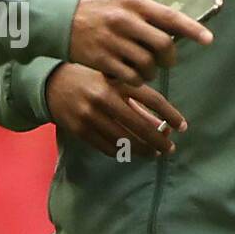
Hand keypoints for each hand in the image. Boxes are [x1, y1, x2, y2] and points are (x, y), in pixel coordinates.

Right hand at [46, 63, 185, 157]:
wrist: (52, 84)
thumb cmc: (90, 80)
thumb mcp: (114, 82)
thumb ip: (136, 102)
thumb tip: (162, 126)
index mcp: (117, 81)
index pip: (152, 100)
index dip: (170, 115)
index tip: (182, 127)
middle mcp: (104, 98)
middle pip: (140, 126)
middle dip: (159, 140)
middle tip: (170, 148)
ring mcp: (90, 116)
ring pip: (124, 141)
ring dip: (143, 150)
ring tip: (155, 153)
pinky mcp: (80, 130)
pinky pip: (107, 147)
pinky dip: (123, 152)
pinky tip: (132, 152)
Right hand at [68, 0, 212, 88]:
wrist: (60, 19)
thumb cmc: (97, 9)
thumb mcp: (121, 0)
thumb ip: (144, 12)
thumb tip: (174, 27)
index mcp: (133, 3)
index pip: (169, 17)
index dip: (192, 29)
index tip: (207, 39)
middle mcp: (125, 22)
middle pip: (162, 45)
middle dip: (170, 58)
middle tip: (168, 61)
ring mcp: (113, 42)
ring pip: (147, 65)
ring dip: (152, 72)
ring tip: (147, 69)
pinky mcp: (102, 60)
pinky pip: (130, 77)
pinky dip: (136, 80)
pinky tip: (133, 76)